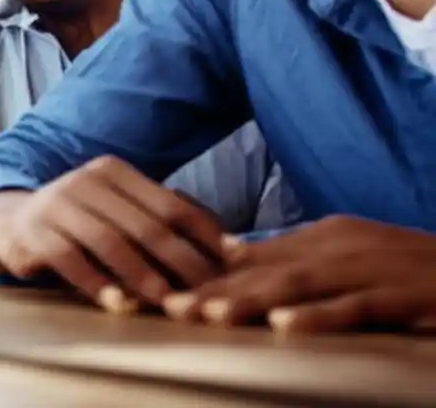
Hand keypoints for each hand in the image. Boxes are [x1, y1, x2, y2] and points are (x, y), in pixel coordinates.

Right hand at [0, 156, 225, 309]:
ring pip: (110, 242)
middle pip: (145, 225)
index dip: (205, 235)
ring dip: (142, 276)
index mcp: (114, 171)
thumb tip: (231, 248)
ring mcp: (56, 203)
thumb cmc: (80, 222)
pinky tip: (118, 303)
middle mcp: (85, 180)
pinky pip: (70, 259)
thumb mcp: (117, 211)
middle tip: (207, 295)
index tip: (232, 265)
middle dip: (181, 263)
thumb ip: (162, 220)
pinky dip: (97, 283)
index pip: (171, 204)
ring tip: (167, 303)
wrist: (9, 221)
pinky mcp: (32, 232)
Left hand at [163, 216, 435, 332]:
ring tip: (209, 314)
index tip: (157, 291)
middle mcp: (337, 247)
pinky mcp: (401, 296)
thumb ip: (288, 260)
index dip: (202, 276)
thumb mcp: (342, 258)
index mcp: (319, 239)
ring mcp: (368, 270)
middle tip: (166, 305)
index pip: (250, 259)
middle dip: (212, 289)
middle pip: (264, 271)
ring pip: (299, 285)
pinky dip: (319, 316)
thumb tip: (228, 258)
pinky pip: (355, 308)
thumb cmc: (407, 270)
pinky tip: (286, 325)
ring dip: (250, 300)